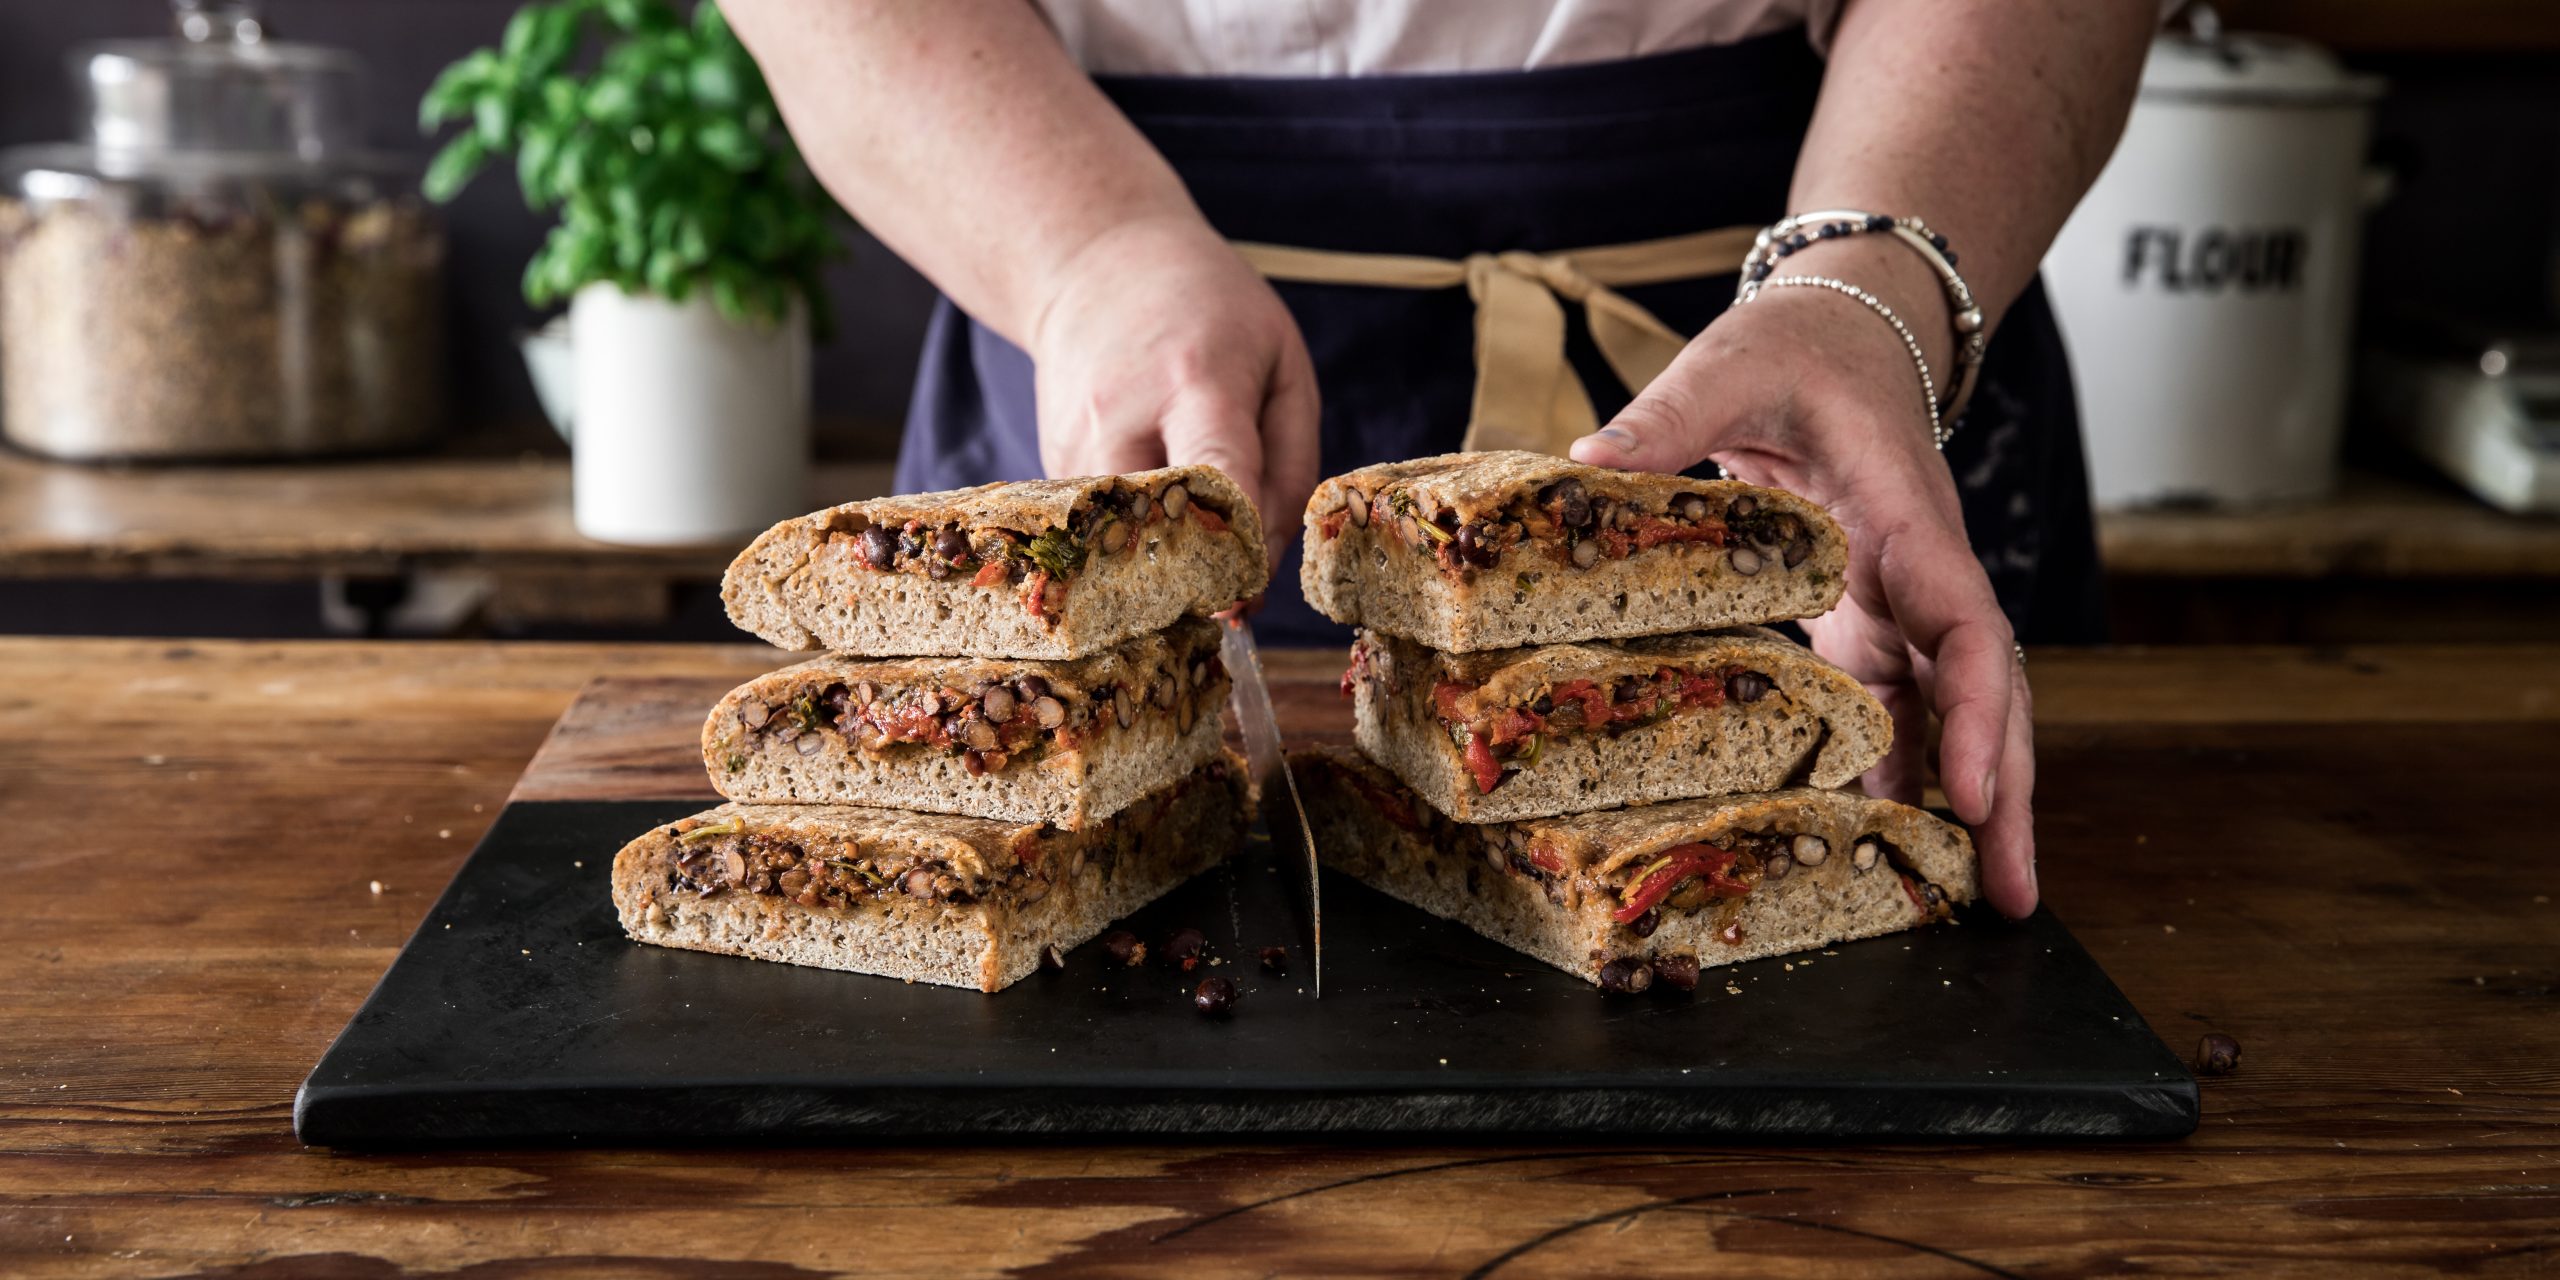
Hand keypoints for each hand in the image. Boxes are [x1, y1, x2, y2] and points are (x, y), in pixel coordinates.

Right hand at [1028, 213, 1319, 567]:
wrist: (1094, 263)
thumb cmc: (1211, 312)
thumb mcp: (1280, 363)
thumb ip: (1290, 465)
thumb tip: (1266, 565)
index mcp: (1195, 381)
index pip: (1215, 475)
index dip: (1239, 541)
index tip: (1256, 584)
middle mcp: (1120, 415)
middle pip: (1154, 527)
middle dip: (1196, 577)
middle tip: (1231, 599)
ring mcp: (1073, 443)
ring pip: (1120, 541)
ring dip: (1162, 565)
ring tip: (1196, 557)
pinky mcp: (1051, 464)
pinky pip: (1101, 525)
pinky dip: (1134, 536)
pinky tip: (1156, 512)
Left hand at [1567, 251, 2037, 917]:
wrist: (1843, 329)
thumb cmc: (1795, 346)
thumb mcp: (1729, 363)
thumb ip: (1667, 416)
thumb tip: (1585, 464)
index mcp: (1905, 518)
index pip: (1967, 625)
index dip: (1979, 711)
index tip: (1979, 788)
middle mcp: (1922, 573)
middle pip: (1987, 695)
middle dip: (2005, 793)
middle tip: (2010, 898)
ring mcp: (1902, 605)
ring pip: (1953, 714)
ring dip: (1969, 806)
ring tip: (1976, 906)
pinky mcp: (1871, 623)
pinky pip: (1901, 709)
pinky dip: (1905, 775)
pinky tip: (1891, 848)